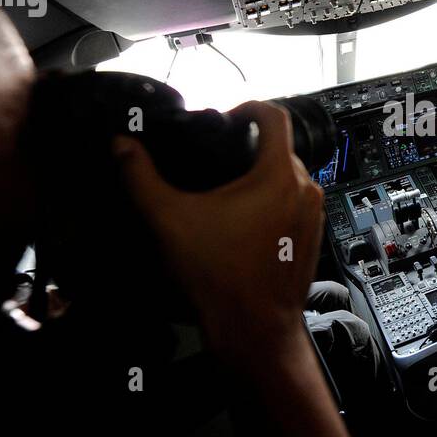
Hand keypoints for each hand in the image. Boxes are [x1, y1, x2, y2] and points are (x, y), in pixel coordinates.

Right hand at [113, 101, 323, 368]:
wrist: (253, 329)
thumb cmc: (219, 275)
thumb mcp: (170, 219)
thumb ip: (141, 177)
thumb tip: (122, 146)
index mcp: (279, 174)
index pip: (274, 116)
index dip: (247, 107)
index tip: (227, 117)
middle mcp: (306, 189)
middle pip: (280, 148)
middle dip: (249, 148)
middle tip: (217, 159)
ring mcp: (313, 216)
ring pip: (289, 178)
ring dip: (261, 178)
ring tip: (226, 194)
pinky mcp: (312, 238)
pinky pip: (295, 205)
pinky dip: (273, 204)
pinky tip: (242, 223)